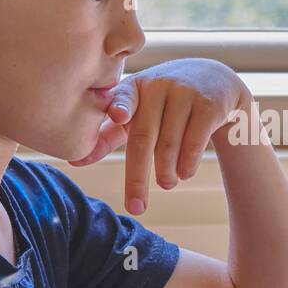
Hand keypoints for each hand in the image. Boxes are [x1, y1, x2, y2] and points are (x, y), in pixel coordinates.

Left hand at [67, 58, 251, 215]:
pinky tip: (185, 173)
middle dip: (137, 177)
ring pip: (170, 144)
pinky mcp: (209, 105)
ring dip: (166, 173)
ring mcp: (186, 93)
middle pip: (144, 137)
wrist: (214, 80)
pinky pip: (195, 143)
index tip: (118, 116)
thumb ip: (108, 135)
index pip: (124, 98)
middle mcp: (159, 85)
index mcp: (134, 87)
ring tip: (167, 183)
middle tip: (136, 208)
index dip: (120, 106)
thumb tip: (73, 161)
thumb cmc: (164, 102)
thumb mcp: (137, 112)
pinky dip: (188, 165)